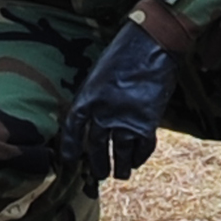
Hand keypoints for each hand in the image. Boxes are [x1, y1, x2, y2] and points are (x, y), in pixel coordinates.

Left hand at [59, 22, 182, 185]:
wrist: (150, 45)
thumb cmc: (123, 53)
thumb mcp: (98, 74)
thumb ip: (94, 98)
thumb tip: (95, 117)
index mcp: (86, 99)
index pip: (72, 130)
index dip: (70, 147)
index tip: (70, 161)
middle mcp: (103, 114)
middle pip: (96, 148)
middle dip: (98, 164)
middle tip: (99, 174)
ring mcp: (125, 120)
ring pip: (120, 153)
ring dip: (121, 166)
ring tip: (121, 175)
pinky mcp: (147, 123)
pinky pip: (142, 147)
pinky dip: (140, 156)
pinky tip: (137, 161)